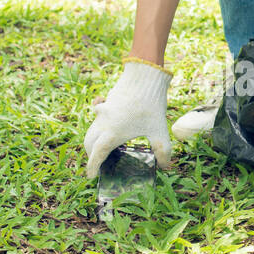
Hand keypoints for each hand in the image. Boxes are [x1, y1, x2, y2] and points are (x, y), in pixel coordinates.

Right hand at [83, 60, 172, 177]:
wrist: (144, 77)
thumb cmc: (151, 106)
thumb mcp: (160, 132)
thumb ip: (163, 152)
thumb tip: (165, 166)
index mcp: (112, 134)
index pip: (97, 155)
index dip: (92, 167)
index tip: (91, 176)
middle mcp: (103, 124)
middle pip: (89, 143)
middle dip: (91, 155)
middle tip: (98, 163)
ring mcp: (102, 112)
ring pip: (91, 130)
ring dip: (93, 141)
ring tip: (104, 149)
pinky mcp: (106, 103)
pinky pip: (97, 118)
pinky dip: (99, 126)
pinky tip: (112, 127)